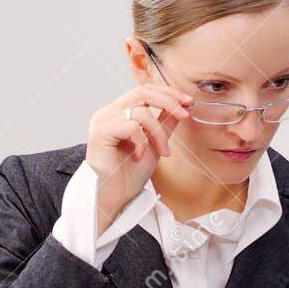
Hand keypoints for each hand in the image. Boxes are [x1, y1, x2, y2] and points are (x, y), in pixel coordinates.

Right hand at [85, 83, 192, 235]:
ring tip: (162, 153)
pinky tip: (139, 156)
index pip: (144, 91)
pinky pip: (130, 127)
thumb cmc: (130, 174)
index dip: (168, 93)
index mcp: (120, 112)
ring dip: (158, 133)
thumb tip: (181, 107)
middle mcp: (109, 112)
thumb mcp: (155, 144)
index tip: (188, 102)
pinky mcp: (99, 133)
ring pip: (140, 112)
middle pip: (142, 92)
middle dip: (168, 101)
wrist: (115, 196)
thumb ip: (164, 124)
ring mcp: (102, 121)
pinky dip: (142, 142)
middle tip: (185, 115)